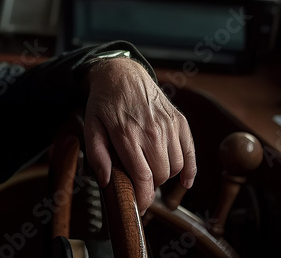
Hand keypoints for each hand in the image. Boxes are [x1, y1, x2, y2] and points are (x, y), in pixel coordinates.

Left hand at [82, 57, 195, 212]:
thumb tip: (107, 182)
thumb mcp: (91, 126)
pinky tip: (184, 182)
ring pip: (176, 167)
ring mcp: (168, 125)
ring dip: (165, 176)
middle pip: (161, 175)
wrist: (122, 74)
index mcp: (127, 134)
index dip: (143, 198)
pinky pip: (190, 152)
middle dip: (150, 186)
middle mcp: (151, 130)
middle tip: (138, 181)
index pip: (143, 178)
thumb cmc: (104, 102)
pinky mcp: (179, 120)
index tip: (140, 208)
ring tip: (150, 170)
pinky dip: (189, 170)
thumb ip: (97, 155)